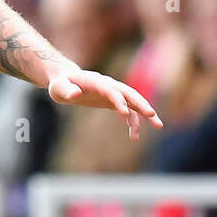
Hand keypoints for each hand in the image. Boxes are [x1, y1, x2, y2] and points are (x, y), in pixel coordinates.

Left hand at [47, 63, 162, 139]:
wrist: (65, 81)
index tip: (124, 113)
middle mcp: (108, 85)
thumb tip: (74, 94)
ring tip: (159, 126)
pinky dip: (133, 122)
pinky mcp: (113, 101)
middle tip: (153, 115)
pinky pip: (127, 111)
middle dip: (141, 104)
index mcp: (95, 81)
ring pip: (133, 102)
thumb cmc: (60, 84)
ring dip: (145, 113)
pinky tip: (134, 136)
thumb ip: (66, 90)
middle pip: (129, 93)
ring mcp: (113, 93)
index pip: (110, 89)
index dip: (118, 99)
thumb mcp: (58, 87)